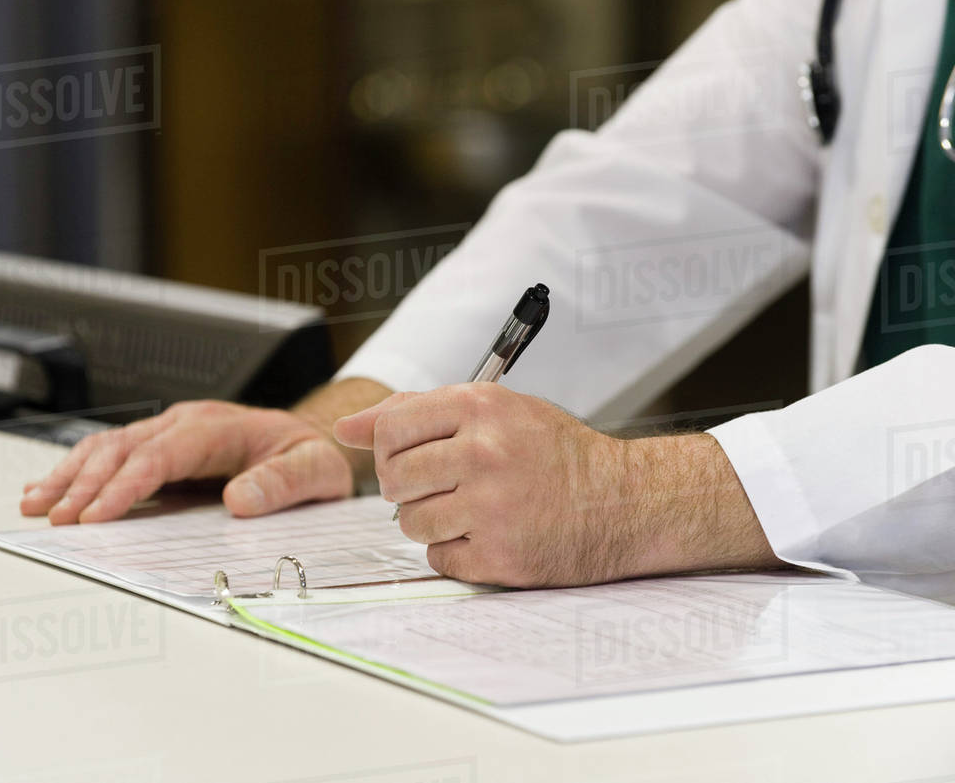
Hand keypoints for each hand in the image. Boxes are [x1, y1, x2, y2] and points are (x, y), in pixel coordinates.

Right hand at [20, 400, 352, 523]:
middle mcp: (187, 424)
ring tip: (34, 502)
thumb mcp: (314, 470)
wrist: (311, 440)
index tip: (95, 514)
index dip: (124, 483)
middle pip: (123, 449)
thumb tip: (240, 500)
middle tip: (53, 517)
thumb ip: (282, 484)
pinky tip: (46, 486)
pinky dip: (76, 470)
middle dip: (83, 483)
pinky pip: (112, 454)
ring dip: (69, 474)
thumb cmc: (311, 456)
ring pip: (108, 447)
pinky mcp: (161, 447)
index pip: (161, 454)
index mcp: (218, 427)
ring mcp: (170, 433)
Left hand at [333, 383, 777, 587]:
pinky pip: (440, 559)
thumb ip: (418, 411)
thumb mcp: (496, 410)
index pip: (391, 427)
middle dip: (408, 487)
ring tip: (469, 511)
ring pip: (411, 523)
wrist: (623, 502)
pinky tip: (488, 535)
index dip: (390, 447)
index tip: (408, 456)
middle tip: (442, 486)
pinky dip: (456, 552)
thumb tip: (345, 428)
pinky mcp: (501, 556)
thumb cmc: (554, 453)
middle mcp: (486, 454)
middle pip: (395, 479)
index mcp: (482, 409)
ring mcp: (493, 508)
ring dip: (431, 522)